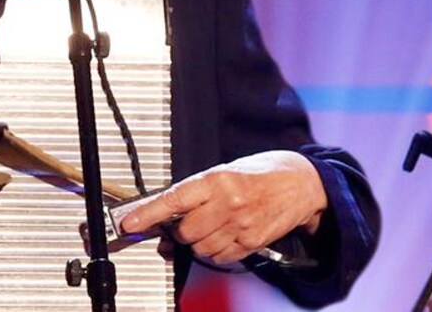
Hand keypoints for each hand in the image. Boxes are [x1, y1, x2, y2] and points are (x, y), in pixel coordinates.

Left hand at [120, 150, 326, 264]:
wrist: (302, 182)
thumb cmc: (262, 173)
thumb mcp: (226, 172)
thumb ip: (196, 195)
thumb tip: (166, 221)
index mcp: (218, 179)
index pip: (174, 199)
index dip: (148, 213)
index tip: (129, 223)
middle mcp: (228, 202)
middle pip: (185, 232)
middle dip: (181, 230)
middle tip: (191, 219)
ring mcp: (241, 225)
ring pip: (200, 248)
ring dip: (200, 241)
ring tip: (215, 223)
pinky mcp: (252, 242)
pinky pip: (220, 257)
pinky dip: (217, 251)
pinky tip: (228, 233)